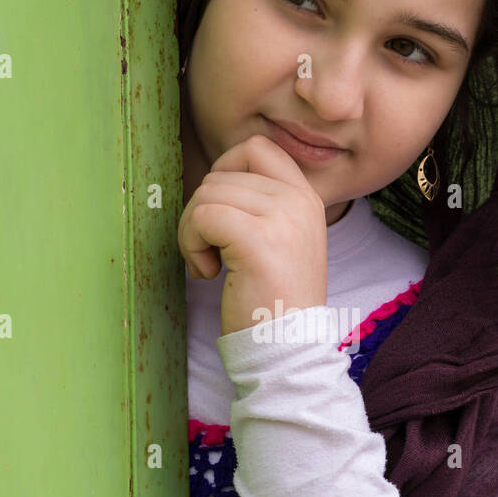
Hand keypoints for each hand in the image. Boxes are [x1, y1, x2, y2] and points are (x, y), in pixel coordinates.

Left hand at [178, 134, 328, 336]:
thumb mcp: (281, 241)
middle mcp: (299, 200)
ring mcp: (281, 217)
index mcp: (306, 197)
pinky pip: (201, 217)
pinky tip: (208, 273)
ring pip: (206, 193)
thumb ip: (260, 206)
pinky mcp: (257, 239)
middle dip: (202, 212)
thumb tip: (213, 180)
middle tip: (212, 252)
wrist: (288, 348)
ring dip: (193, 231)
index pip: (256, 148)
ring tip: (211, 266)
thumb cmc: (273, 302)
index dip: (224, 171)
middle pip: (221, 173)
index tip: (221, 215)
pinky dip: (191, 244)